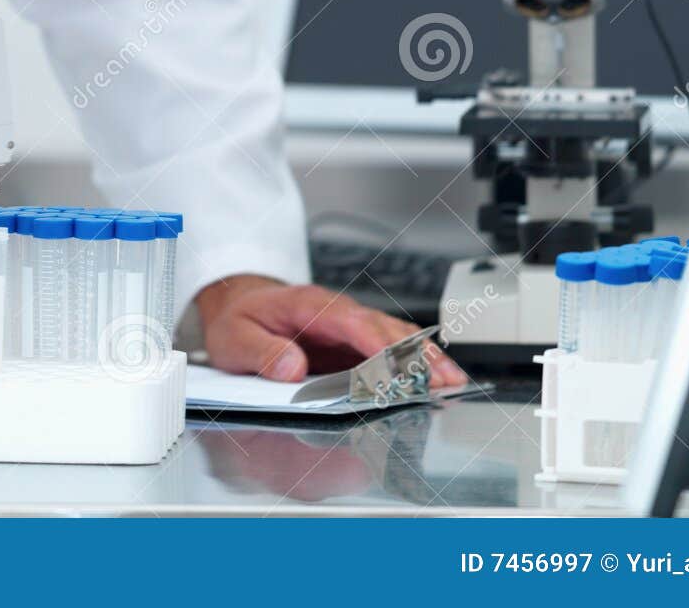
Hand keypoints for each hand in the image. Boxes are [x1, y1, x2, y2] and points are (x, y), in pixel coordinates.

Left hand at [196, 274, 467, 387]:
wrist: (239, 304)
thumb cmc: (240, 319)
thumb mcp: (236, 338)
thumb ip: (261, 353)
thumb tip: (290, 368)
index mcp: (309, 306)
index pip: (351, 323)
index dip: (377, 346)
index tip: (397, 370)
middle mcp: (337, 312)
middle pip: (384, 329)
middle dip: (415, 356)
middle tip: (442, 381)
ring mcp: (349, 326)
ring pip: (395, 338)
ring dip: (425, 359)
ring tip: (452, 384)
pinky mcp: (354, 342)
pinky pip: (390, 348)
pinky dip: (416, 363)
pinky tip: (435, 381)